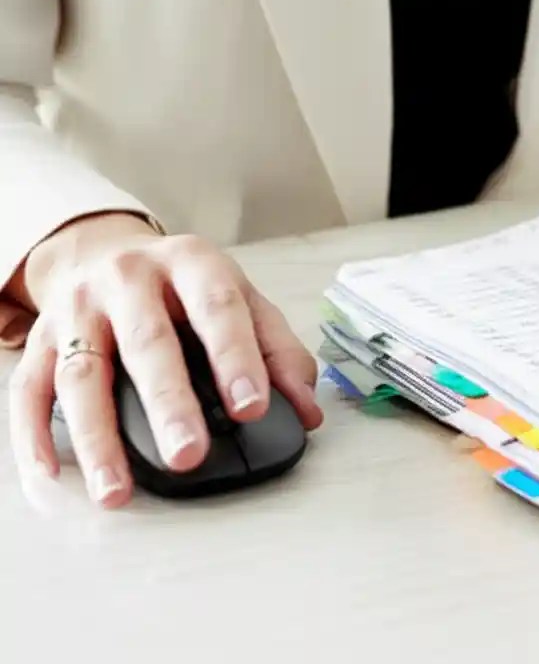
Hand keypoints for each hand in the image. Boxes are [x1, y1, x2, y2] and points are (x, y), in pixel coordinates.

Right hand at [7, 213, 323, 506]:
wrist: (106, 250)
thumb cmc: (184, 287)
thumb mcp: (242, 300)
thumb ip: (279, 353)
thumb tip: (308, 411)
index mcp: (192, 265)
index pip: (218, 310)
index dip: (236, 359)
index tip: (252, 409)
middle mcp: (130, 279)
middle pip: (148, 343)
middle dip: (169, 403)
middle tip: (188, 454)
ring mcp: (79, 308)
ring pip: (82, 374)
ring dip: (98, 438)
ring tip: (116, 490)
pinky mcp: (40, 338)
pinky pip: (28, 389)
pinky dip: (34, 436)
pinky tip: (51, 475)